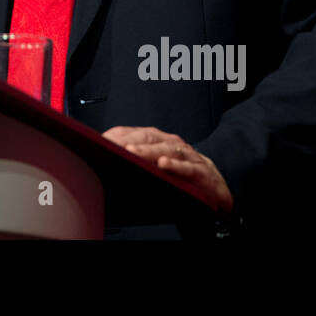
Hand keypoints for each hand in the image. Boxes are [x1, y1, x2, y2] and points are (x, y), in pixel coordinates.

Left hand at [102, 125, 233, 215]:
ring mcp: (187, 155)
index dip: (118, 136)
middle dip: (129, 141)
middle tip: (112, 146)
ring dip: (147, 151)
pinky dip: (175, 165)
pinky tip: (163, 165)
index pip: (134, 133)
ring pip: (165, 149)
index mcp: (158, 140)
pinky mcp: (201, 171)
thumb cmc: (180, 173)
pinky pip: (187, 166)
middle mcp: (171, 143)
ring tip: (132, 153)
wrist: (215, 183)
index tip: (100, 141)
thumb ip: (135, 160)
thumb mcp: (156, 164)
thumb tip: (107, 158)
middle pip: (148, 138)